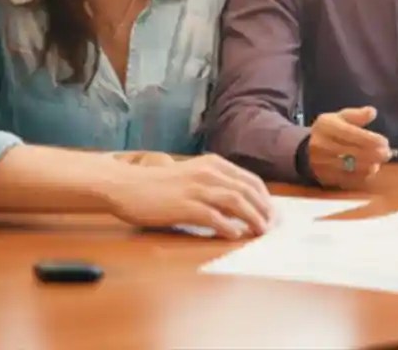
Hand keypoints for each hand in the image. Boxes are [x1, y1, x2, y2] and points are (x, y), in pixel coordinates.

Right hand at [101, 154, 273, 238]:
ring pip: (236, 202)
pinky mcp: (185, 206)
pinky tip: (234, 235)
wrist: (127, 186)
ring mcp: (196, 188)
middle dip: (263, 209)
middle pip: (247, 190)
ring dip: (252, 218)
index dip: (264, 197)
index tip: (270, 212)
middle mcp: (208, 172)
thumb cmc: (157, 184)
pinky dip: (228, 227)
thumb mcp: (190, 175)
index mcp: (212, 163)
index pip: (250, 179)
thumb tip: (238, 202)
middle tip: (270, 226)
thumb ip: (212, 183)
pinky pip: (214, 217)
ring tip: (259, 231)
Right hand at [305, 106, 394, 189]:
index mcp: (326, 126)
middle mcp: (322, 145)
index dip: (371, 139)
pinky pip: (350, 180)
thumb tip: (372, 112)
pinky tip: (370, 169)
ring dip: (371, 165)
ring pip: (353, 167)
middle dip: (375, 154)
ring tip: (379, 161)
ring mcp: (323, 164)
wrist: (306, 151)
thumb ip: (356, 115)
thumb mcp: (339, 117)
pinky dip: (363, 175)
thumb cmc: (328, 131)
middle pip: (354, 152)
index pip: (352, 134)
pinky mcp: (327, 178)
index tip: (385, 142)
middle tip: (387, 153)